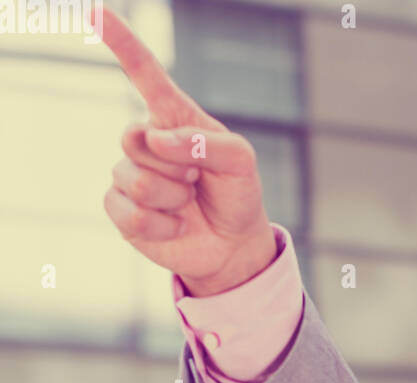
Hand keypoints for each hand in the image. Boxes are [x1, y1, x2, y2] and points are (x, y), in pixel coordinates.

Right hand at [100, 5, 275, 295]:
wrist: (233, 245)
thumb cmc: (236, 195)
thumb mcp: (241, 163)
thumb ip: (208, 143)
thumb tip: (156, 139)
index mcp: (173, 118)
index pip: (144, 73)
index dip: (121, 42)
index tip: (96, 11)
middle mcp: (145, 141)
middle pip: (133, 139)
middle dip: (174, 166)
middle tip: (196, 181)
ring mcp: (129, 174)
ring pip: (135, 181)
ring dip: (171, 199)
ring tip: (188, 203)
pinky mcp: (122, 210)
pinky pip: (130, 212)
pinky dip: (162, 225)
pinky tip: (176, 225)